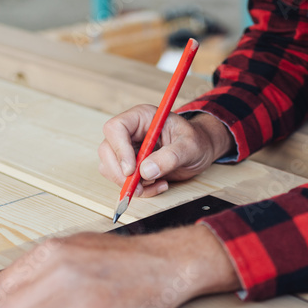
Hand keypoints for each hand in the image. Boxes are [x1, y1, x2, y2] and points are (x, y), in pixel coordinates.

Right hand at [98, 105, 232, 197]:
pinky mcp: (130, 165)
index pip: (116, 128)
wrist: (200, 151)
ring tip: (157, 183)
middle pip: (107, 150)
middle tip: (139, 187)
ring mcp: (127, 149)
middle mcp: (130, 132)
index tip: (132, 170)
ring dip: (130, 184)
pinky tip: (157, 185)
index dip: (119, 149)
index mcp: (141, 117)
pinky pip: (121, 180)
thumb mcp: (189, 147)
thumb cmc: (196, 141)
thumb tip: (146, 171)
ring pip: (109, 167)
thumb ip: (170, 157)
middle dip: (120, 173)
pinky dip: (138, 189)